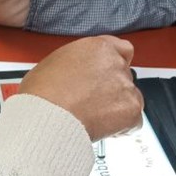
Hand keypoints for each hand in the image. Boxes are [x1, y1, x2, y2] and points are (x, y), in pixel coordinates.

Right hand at [19, 36, 142, 140]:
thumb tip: (73, 74)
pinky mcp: (131, 109)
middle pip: (124, 74)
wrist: (46, 117)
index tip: (108, 75)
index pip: (121, 49)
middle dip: (113, 88)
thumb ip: (74, 64)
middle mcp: (114, 62)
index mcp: (96, 47)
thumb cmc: (41, 94)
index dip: (115, 64)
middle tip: (94, 101)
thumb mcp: (53, 63)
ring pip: (129, 97)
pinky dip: (121, 127)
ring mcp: (125, 85)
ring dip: (117, 107)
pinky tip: (101, 127)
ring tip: (92, 117)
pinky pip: (133, 121)